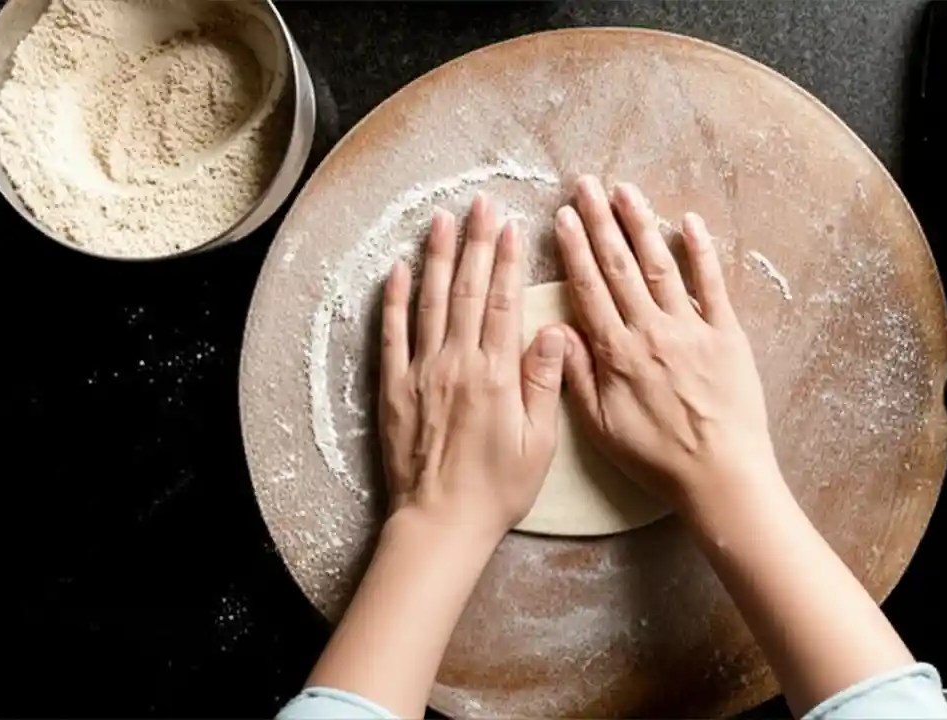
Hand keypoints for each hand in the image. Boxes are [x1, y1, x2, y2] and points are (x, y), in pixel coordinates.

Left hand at [379, 193, 567, 542]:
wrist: (441, 522)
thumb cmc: (497, 489)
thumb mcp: (539, 442)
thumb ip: (545, 382)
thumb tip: (554, 331)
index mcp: (496, 375)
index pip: (502, 302)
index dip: (507, 260)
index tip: (511, 226)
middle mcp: (457, 363)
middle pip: (465, 289)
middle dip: (474, 242)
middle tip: (479, 204)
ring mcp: (421, 372)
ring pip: (428, 302)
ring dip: (435, 257)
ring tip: (441, 219)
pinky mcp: (394, 388)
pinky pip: (392, 333)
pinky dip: (394, 298)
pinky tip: (398, 269)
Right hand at [553, 176, 780, 515]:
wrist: (720, 474)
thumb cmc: (657, 459)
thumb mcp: (601, 427)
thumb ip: (575, 376)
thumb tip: (554, 331)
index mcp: (616, 354)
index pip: (589, 289)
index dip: (574, 250)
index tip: (563, 217)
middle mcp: (651, 332)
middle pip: (620, 266)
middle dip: (601, 222)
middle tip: (586, 184)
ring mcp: (691, 329)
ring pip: (660, 265)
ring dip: (641, 224)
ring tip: (624, 190)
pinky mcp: (727, 334)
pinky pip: (712, 284)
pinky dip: (700, 251)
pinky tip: (688, 221)